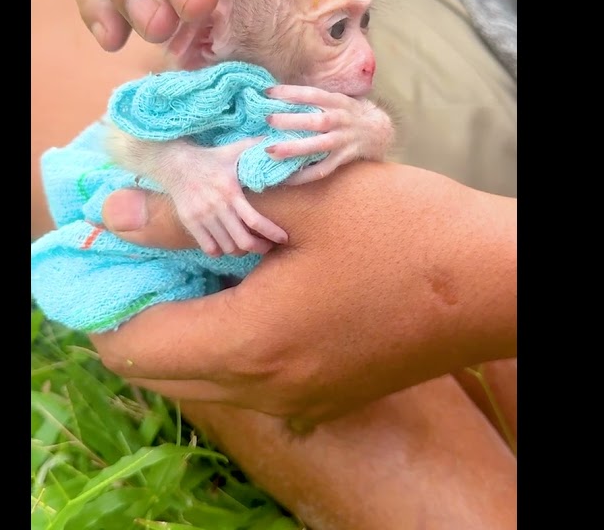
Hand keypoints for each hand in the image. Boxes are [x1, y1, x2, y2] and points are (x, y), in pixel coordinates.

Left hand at [94, 161, 516, 425]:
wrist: (497, 281)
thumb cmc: (405, 229)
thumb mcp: (296, 200)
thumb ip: (198, 211)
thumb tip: (115, 212)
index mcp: (252, 346)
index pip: (131, 346)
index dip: (106, 294)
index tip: (117, 239)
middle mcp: (265, 392)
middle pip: (160, 368)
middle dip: (139, 306)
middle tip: (153, 237)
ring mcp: (298, 402)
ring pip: (200, 374)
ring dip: (182, 319)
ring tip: (198, 248)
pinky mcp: (324, 395)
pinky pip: (244, 376)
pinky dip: (224, 332)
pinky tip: (247, 275)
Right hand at [155, 137, 286, 256]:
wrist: (175, 163)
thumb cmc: (211, 158)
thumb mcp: (234, 150)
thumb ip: (256, 147)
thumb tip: (278, 142)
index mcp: (231, 191)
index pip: (255, 220)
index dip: (272, 233)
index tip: (283, 238)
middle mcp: (217, 207)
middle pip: (243, 241)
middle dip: (260, 247)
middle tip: (267, 246)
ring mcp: (202, 216)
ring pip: (227, 248)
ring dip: (240, 250)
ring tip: (247, 244)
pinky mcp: (190, 222)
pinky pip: (209, 248)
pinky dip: (220, 251)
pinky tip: (225, 244)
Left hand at [264, 84, 394, 184]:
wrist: (380, 130)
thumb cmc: (349, 112)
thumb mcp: (336, 99)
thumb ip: (313, 98)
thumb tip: (278, 94)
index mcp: (337, 101)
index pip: (312, 94)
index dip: (290, 92)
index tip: (268, 92)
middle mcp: (341, 120)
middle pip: (315, 121)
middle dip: (291, 120)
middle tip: (268, 120)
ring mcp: (343, 140)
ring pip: (318, 145)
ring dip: (294, 148)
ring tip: (269, 151)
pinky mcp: (344, 158)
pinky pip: (323, 169)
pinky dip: (304, 175)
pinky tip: (285, 179)